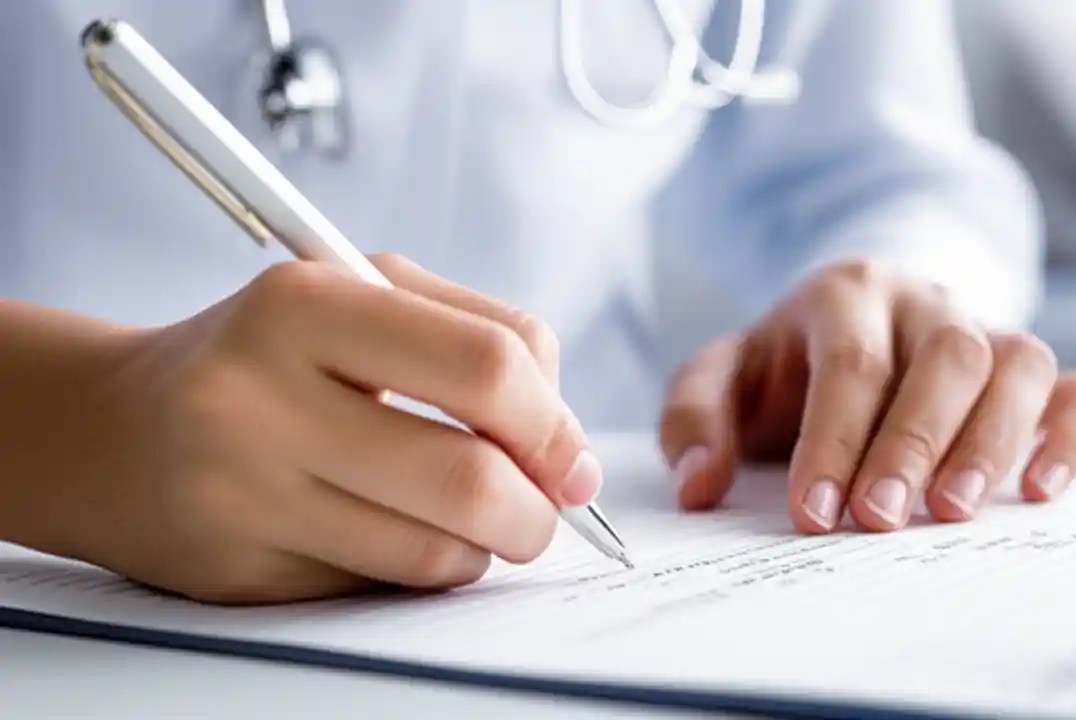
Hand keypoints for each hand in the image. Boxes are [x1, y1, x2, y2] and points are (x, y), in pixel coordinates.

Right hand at [58, 255, 597, 602]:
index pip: (485, 366)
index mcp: (302, 305)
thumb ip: (486, 341)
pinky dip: (422, 568)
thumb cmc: (273, 353)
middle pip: (469, 480)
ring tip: (467, 516)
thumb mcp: (369, 296)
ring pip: (434, 553)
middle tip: (542, 508)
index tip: (569, 457)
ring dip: (483, 545)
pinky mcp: (239, 575)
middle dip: (536, 510)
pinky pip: (384, 589)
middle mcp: (258, 400)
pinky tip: (397, 532)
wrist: (119, 430)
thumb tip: (570, 454)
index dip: (553, 423)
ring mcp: (241, 496)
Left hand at [659, 260, 1075, 532]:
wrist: (843, 326)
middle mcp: (925, 301)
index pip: (852, 363)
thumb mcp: (717, 377)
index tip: (814, 512)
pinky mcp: (1029, 369)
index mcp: (845, 293)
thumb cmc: (780, 367)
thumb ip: (692, 419)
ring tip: (952, 512)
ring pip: (1018, 364)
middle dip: (914, 443)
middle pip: (945, 357)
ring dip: (992, 441)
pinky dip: (1072, 434)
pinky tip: (1037, 489)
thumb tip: (700, 483)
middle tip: (880, 519)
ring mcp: (985, 328)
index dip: (834, 440)